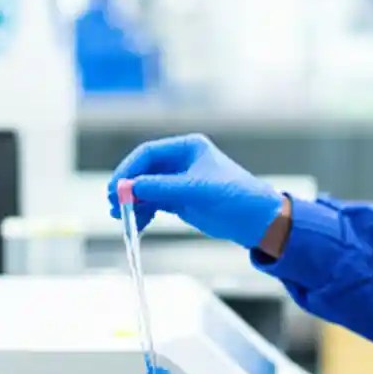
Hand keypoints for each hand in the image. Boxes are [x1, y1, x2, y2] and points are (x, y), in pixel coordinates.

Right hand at [107, 134, 283, 248]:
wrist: (258, 221)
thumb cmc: (236, 197)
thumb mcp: (196, 191)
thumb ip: (161, 188)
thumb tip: (128, 187)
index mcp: (188, 148)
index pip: (149, 153)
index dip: (129, 169)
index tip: (116, 187)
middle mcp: (181, 162)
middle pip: (144, 171)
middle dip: (128, 187)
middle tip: (114, 204)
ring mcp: (179, 182)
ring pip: (146, 189)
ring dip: (133, 202)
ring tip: (122, 219)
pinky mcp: (181, 201)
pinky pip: (154, 204)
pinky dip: (144, 213)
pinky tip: (137, 225)